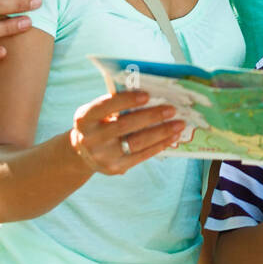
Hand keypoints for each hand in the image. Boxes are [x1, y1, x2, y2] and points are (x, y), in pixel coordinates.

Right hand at [68, 91, 183, 174]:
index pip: (105, 107)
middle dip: (151, 116)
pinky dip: (159, 145)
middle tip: (172, 109)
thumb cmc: (99, 123)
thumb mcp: (99, 112)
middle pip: (125, 125)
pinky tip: (172, 137)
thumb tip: (154, 95)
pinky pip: (141, 156)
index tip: (147, 95)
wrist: (83, 154)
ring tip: (179, 124)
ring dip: (161, 132)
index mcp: (84, 118)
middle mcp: (90, 138)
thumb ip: (117, 104)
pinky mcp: (115, 168)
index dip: (126, 100)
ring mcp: (102, 156)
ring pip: (137, 142)